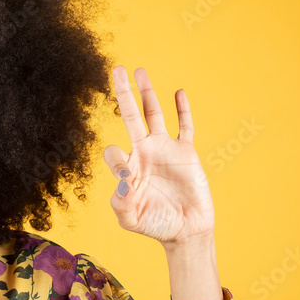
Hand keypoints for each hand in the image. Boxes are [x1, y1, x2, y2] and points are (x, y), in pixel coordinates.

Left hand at [103, 65, 214, 247]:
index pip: (113, 153)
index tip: (125, 174)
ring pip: (154, 114)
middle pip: (130, 116)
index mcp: (128, 168)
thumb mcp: (130, 219)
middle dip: (123, 94)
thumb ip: (120, 204)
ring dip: (147, 93)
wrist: (185, 231)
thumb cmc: (155, 225)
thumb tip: (121, 181)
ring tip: (139, 71)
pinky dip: (182, 110)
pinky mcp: (185, 153)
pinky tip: (179, 93)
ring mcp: (164, 150)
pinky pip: (184, 126)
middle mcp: (143, 153)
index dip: (116, 160)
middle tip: (116, 69)